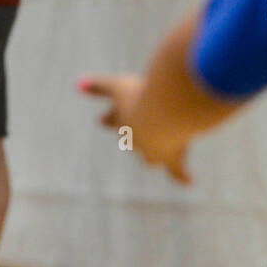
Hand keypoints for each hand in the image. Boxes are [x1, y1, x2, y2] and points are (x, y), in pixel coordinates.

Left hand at [78, 73, 192, 184]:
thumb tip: (77, 84)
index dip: (110, 119)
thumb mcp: (117, 86)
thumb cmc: (141, 96)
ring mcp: (153, 150)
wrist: (162, 117)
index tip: (101, 120)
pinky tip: (189, 182)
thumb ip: (98, 86)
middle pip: (131, 140)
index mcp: (123, 120)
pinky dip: (182, 175)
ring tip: (154, 159)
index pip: (113, 120)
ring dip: (153, 155)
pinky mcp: (172, 157)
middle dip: (131, 137)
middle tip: (128, 138)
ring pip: (150, 157)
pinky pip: (177, 170)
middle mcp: (136, 139)